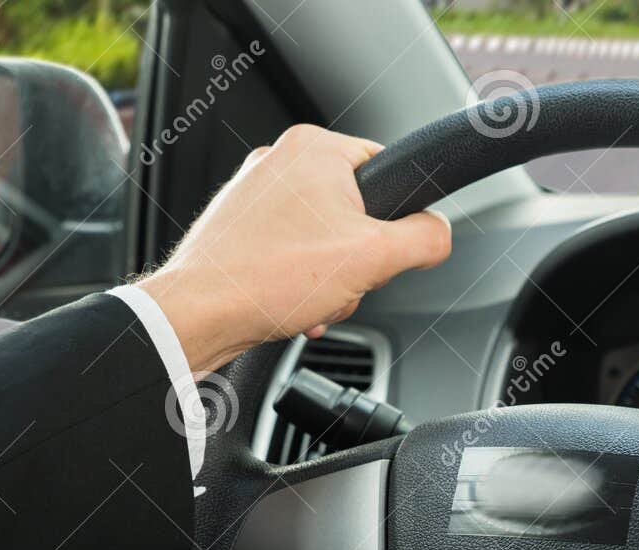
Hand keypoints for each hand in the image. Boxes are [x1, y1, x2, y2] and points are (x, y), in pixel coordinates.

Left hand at [135, 125, 452, 372]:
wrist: (199, 313)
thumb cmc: (268, 277)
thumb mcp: (375, 258)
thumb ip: (425, 238)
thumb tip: (440, 234)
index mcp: (316, 147)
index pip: (392, 171)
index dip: (400, 220)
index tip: (385, 251)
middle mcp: (282, 159)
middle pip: (360, 212)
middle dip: (359, 260)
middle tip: (342, 280)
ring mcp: (256, 192)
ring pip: (327, 238)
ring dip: (332, 279)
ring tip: (312, 296)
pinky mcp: (240, 225)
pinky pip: (294, 251)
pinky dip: (302, 282)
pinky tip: (294, 304)